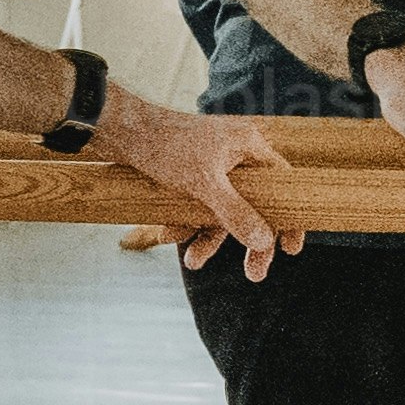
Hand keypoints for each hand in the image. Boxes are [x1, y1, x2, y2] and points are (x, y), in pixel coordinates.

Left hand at [95, 88, 293, 272]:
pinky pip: (197, 206)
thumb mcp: (203, 183)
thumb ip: (235, 212)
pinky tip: (167, 233)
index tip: (290, 250)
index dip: (288, 218)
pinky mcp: (188, 175)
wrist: (114, 129)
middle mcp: (235, 155)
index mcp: (249, 146)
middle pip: (253, 205)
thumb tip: (264, 242)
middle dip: (248, 240)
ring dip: (207, 237)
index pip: (284, 186)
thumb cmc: (163, 146)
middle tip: (255, 276)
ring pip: (221, 210)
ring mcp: (211, 165)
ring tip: (192, 262)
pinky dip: (186, 222)